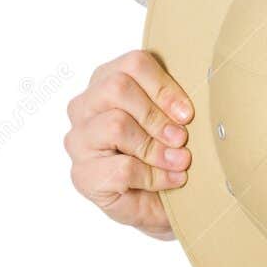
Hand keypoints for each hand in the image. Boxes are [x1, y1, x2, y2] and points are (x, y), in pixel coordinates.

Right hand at [64, 50, 193, 238]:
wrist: (160, 202)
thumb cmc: (164, 154)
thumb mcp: (172, 121)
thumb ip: (173, 104)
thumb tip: (186, 109)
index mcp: (107, 82)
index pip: (133, 64)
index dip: (164, 87)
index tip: (187, 113)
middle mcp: (85, 107)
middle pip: (117, 88)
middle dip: (156, 115)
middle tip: (181, 137)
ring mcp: (79, 140)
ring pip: (115, 124)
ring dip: (156, 147)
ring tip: (180, 161)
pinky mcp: (82, 175)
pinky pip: (121, 167)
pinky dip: (154, 176)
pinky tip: (171, 180)